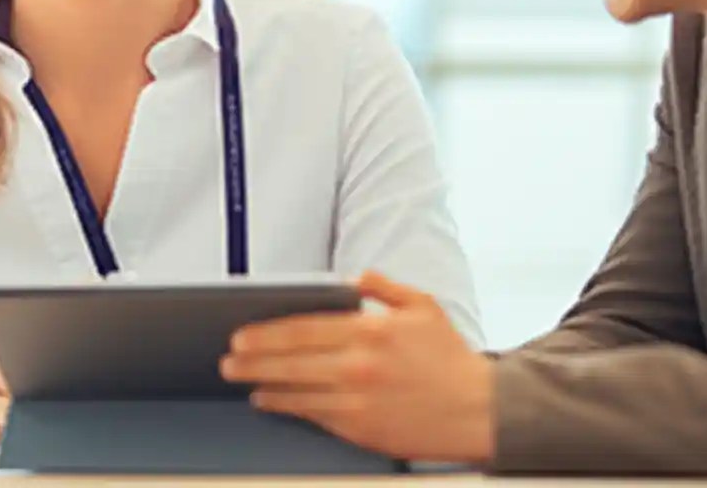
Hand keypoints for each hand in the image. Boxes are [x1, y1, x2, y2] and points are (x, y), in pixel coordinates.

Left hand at [221, 272, 495, 462]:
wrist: (478, 411)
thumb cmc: (450, 358)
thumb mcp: (423, 306)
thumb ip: (383, 287)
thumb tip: (352, 277)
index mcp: (371, 330)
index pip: (303, 329)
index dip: (266, 332)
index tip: (240, 333)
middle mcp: (359, 366)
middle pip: (290, 361)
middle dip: (252, 359)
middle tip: (227, 359)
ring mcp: (358, 401)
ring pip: (296, 391)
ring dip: (262, 385)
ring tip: (242, 380)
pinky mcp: (360, 429)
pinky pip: (313, 416)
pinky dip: (287, 407)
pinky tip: (271, 401)